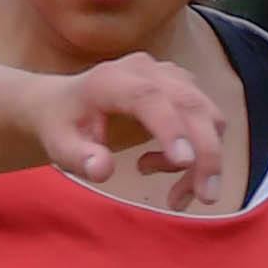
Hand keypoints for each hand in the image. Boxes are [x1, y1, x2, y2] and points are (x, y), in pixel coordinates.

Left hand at [34, 52, 227, 207]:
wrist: (66, 103)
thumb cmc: (64, 125)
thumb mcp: (60, 145)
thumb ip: (78, 157)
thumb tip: (102, 170)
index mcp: (110, 79)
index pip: (148, 97)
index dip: (170, 127)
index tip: (183, 163)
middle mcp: (147, 70)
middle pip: (190, 104)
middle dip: (206, 153)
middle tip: (205, 197)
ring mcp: (170, 76)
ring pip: (206, 115)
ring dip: (203, 159)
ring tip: (173, 195)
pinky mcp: (184, 87)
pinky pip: (207, 121)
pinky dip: (199, 152)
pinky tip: (164, 166)